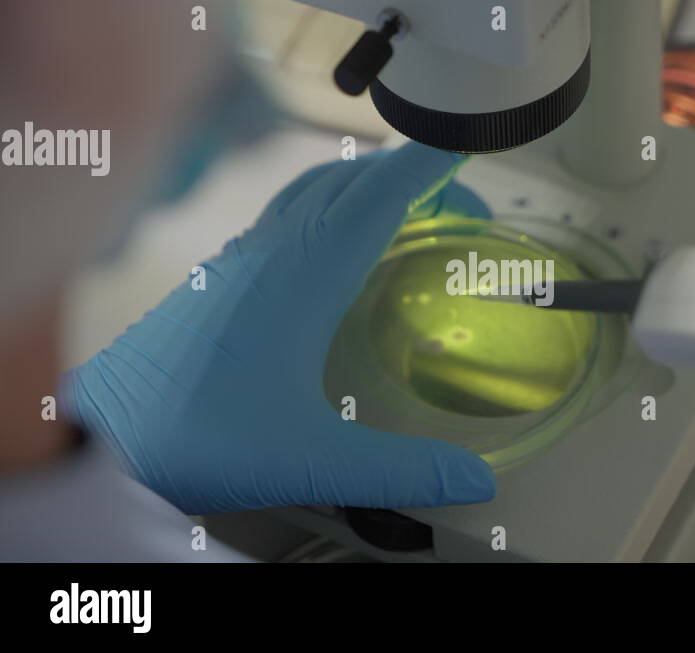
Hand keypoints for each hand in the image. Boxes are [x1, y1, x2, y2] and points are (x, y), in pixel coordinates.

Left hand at [65, 142, 496, 513]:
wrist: (109, 436)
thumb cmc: (205, 439)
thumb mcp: (313, 461)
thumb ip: (400, 472)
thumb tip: (478, 482)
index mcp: (304, 276)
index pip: (376, 199)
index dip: (424, 167)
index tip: (463, 143)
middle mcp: (272, 252)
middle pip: (347, 183)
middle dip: (404, 172)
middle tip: (453, 190)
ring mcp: (241, 260)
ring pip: (309, 193)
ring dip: (360, 183)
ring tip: (400, 199)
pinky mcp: (220, 277)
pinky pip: (284, 216)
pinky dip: (324, 206)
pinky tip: (329, 243)